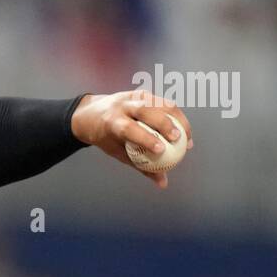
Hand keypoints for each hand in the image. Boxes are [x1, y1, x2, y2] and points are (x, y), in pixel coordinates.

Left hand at [70, 91, 193, 188]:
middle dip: (164, 123)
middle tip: (178, 139)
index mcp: (110, 121)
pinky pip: (162, 102)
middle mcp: (121, 105)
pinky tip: (183, 128)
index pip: (129, 128)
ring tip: (185, 136)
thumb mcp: (118, 152)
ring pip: (157, 103)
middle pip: (146, 110)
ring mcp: (132, 96)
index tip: (161, 150)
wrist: (91, 114)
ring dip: (175, 118)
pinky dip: (175, 114)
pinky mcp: (142, 93)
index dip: (146, 138)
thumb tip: (163, 182)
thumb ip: (140, 166)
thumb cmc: (106, 138)